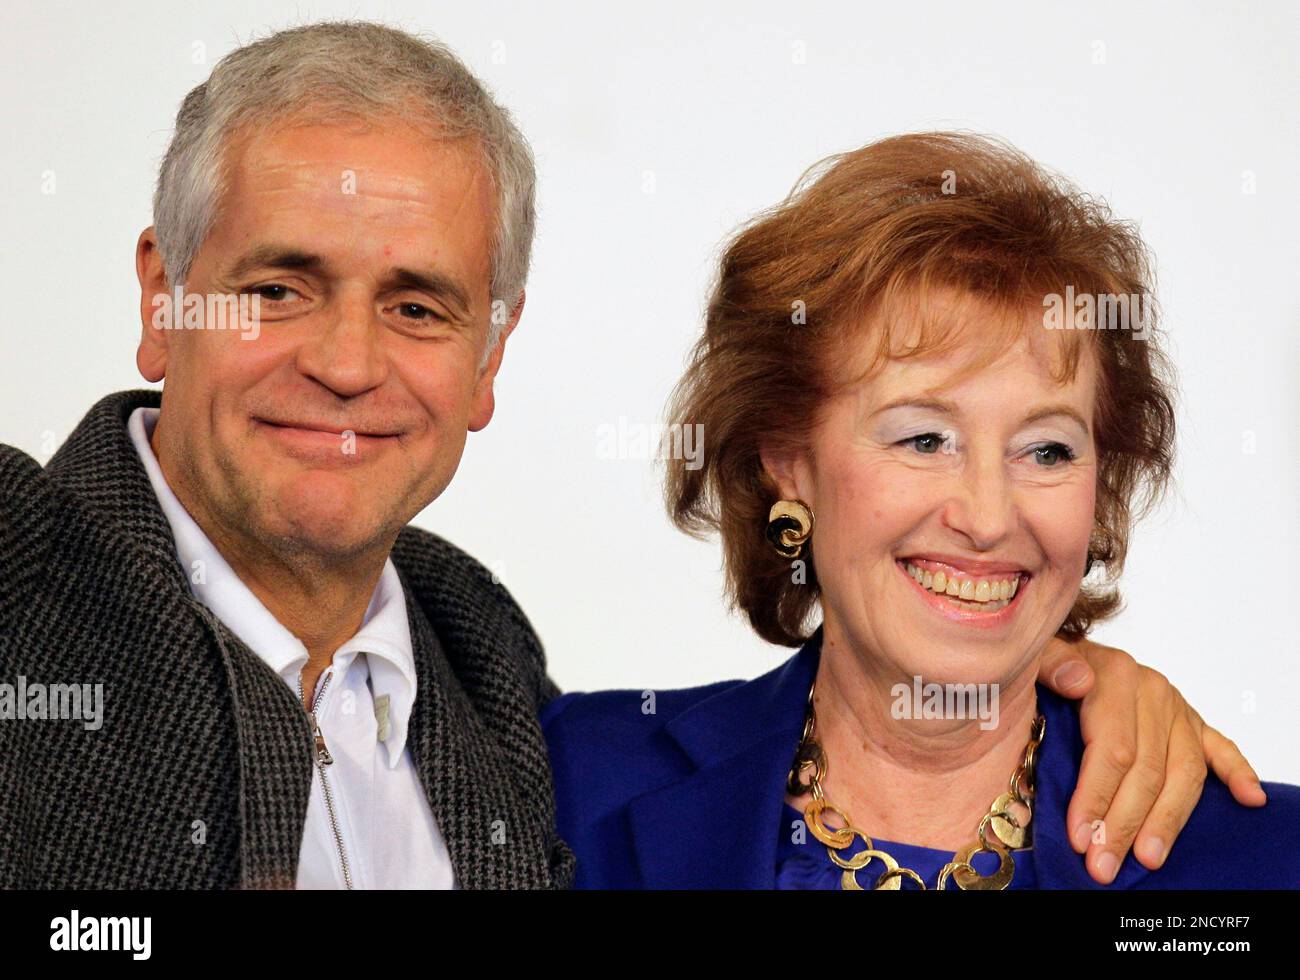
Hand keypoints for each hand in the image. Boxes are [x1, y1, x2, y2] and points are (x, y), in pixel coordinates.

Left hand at [1037, 635, 1265, 884]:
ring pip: (1184, 771)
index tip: (1080, 836)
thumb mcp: (1034, 654)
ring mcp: (1176, 708)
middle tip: (1103, 864)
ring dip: (1168, 820)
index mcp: (1115, 675)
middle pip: (1147, 769)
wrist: (1062, 650)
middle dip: (1123, 823)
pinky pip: (1220, 748)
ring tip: (1148, 858)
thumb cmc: (1046, 663)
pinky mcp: (1192, 720)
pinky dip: (1237, 772)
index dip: (1097, 796)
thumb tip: (1077, 682)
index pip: (1112, 748)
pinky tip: (1249, 799)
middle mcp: (1152, 691)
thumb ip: (1049, 663)